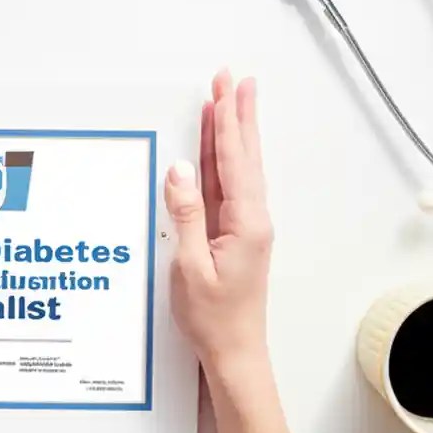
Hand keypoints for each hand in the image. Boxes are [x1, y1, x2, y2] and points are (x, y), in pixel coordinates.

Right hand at [165, 70, 273, 376]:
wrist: (234, 353)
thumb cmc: (213, 318)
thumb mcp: (190, 266)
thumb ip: (186, 214)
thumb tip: (180, 171)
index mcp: (246, 223)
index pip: (233, 161)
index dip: (228, 122)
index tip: (226, 89)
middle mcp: (252, 219)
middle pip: (243, 155)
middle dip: (236, 115)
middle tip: (233, 79)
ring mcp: (245, 226)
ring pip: (237, 168)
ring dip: (231, 133)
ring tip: (225, 102)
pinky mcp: (235, 235)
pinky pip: (227, 187)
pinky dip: (222, 161)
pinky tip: (213, 151)